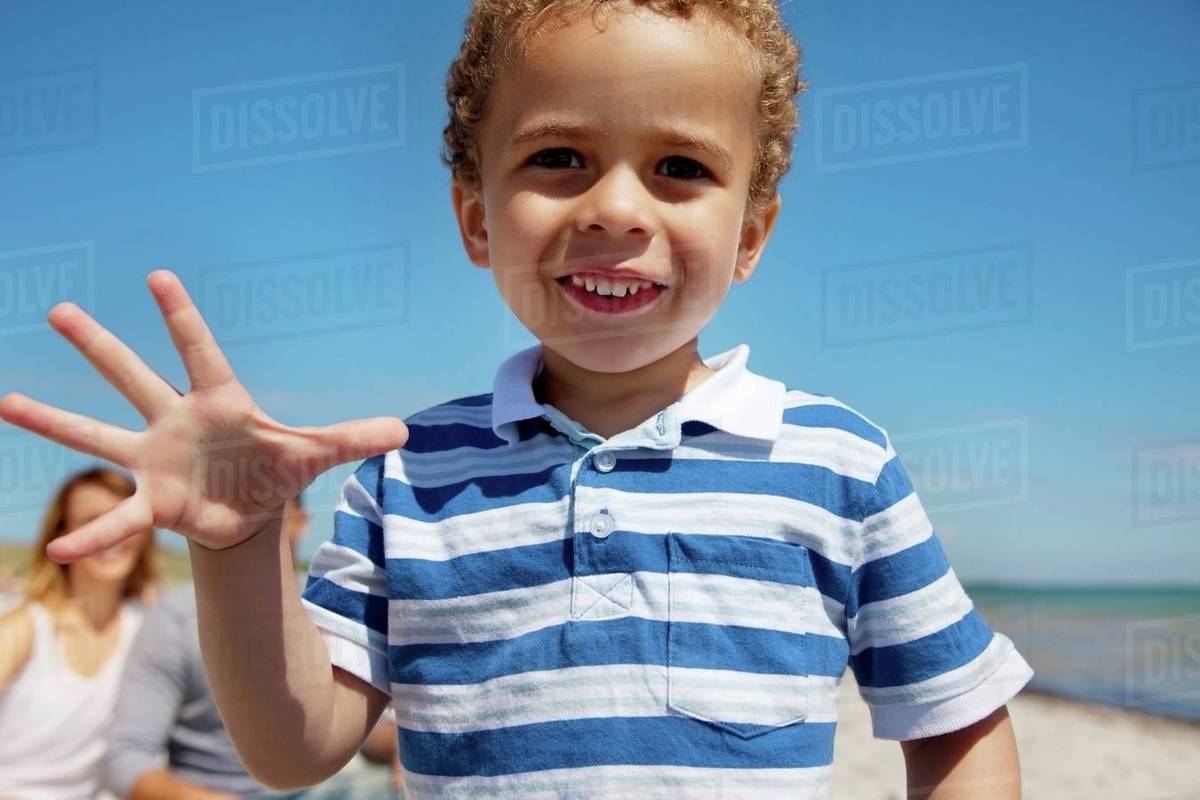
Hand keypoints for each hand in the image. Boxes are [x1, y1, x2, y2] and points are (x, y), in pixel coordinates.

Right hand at [0, 270, 407, 562]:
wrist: (249, 511)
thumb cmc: (275, 470)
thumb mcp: (315, 453)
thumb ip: (352, 438)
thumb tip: (405, 431)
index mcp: (219, 401)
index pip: (199, 350)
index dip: (181, 316)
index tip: (157, 276)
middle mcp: (176, 422)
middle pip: (133, 376)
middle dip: (99, 346)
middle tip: (59, 309)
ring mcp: (155, 459)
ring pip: (98, 433)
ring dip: (54, 420)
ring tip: (7, 402)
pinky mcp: (151, 501)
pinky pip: (116, 518)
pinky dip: (92, 534)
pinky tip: (56, 550)